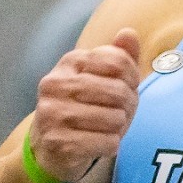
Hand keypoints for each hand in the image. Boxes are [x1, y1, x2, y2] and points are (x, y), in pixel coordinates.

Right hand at [28, 28, 141, 182]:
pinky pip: (107, 143)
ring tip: (108, 129)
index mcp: (69, 62)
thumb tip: (129, 33)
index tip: (128, 88)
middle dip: (129, 106)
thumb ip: (118, 57)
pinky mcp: (57, 142)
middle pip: (118, 90)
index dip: (132, 78)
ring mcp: (52, 114)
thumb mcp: (100, 79)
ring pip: (114, 118)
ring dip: (120, 128)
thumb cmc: (83, 109)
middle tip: (121, 114)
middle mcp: (55, 84)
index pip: (118, 61)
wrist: (49, 148)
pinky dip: (111, 146)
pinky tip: (101, 144)